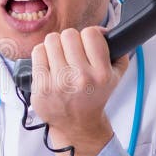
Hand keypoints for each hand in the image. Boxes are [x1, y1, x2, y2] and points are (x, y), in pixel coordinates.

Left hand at [31, 27, 129, 155]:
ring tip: (60, 57)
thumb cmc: (94, 97)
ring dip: (55, 45)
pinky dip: (43, 54)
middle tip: (72, 52)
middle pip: (68, 34)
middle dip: (70, 40)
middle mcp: (80, 78)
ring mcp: (59, 82)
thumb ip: (118, 51)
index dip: (89, 35)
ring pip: (51, 40)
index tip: (88, 44)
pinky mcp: (41, 86)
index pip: (91, 33)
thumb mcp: (115, 77)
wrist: (77, 124)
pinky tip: (49, 64)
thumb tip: (104, 31)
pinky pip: (37, 52)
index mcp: (100, 74)